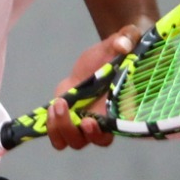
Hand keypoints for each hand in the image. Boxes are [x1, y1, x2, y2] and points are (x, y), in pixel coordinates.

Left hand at [46, 25, 140, 151]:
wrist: (101, 57)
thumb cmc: (116, 51)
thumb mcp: (124, 38)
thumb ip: (127, 37)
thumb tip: (122, 45)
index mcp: (123, 107)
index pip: (120, 130)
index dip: (106, 131)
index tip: (94, 121)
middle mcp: (106, 120)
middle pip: (96, 141)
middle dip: (85, 134)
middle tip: (81, 118)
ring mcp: (85, 122)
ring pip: (74, 141)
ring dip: (63, 129)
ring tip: (59, 105)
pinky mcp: (68, 117)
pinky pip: (58, 134)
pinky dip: (52, 127)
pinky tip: (52, 109)